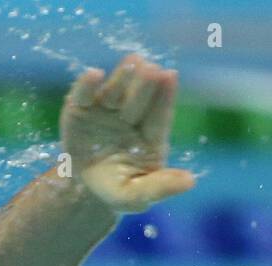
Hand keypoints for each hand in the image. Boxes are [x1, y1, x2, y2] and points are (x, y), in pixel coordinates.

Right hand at [61, 54, 195, 213]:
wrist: (82, 189)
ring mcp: (105, 111)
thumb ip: (160, 188)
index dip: (164, 97)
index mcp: (150, 137)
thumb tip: (191, 182)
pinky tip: (94, 74)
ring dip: (122, 77)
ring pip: (115, 92)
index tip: (170, 76)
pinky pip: (83, 95)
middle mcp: (130, 118)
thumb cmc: (116, 191)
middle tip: (151, 68)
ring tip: (132, 62)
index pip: (159, 116)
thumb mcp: (136, 196)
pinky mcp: (80, 109)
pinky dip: (86, 85)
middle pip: (138, 99)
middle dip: (145, 85)